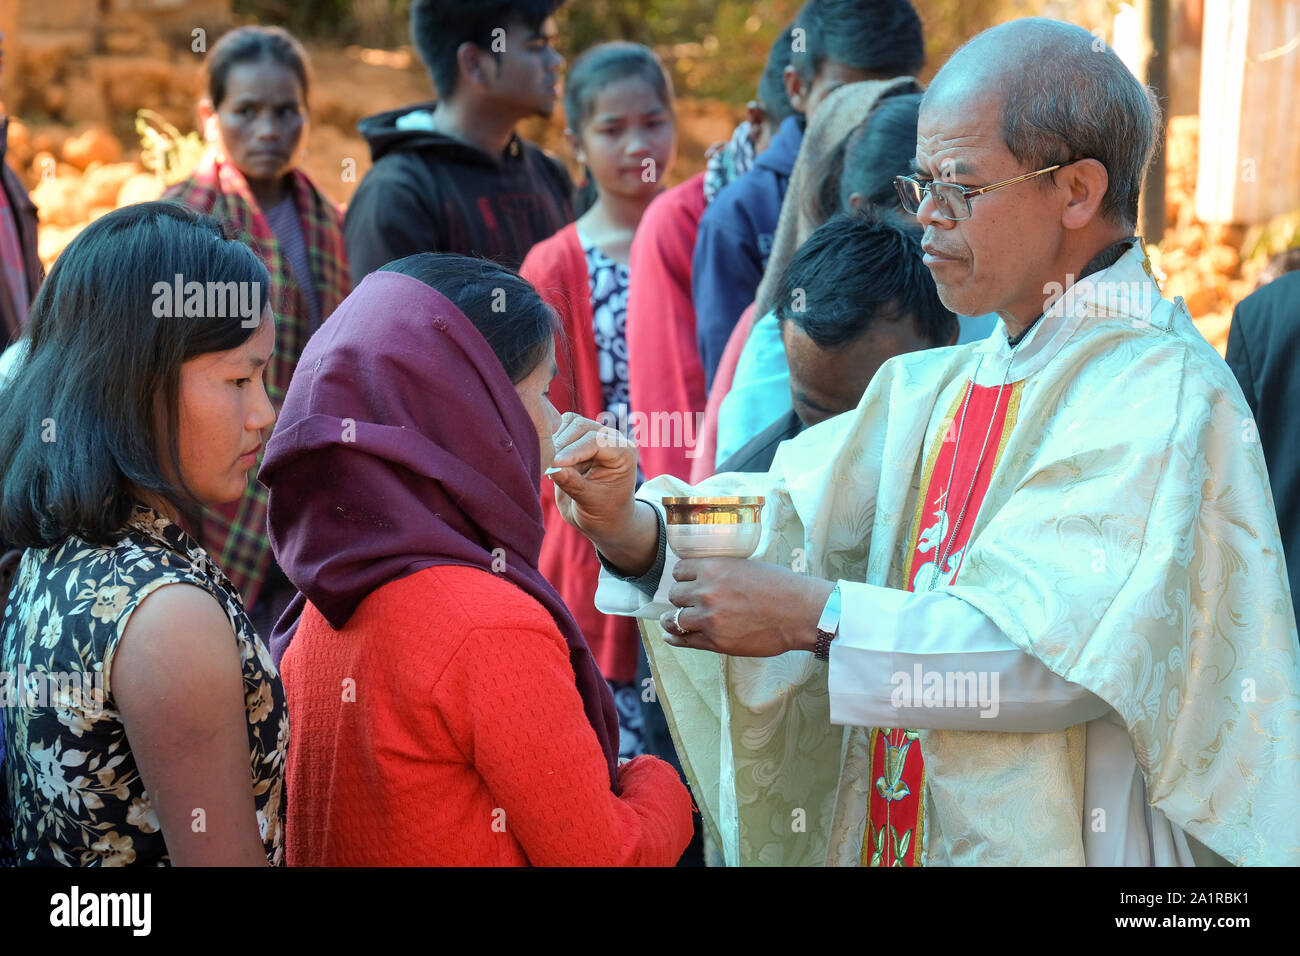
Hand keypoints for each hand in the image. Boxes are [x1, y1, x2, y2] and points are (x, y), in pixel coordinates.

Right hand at [549, 412, 638, 540]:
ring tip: (547, 464)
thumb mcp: (591, 503)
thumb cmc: (604, 513)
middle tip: (546, 465)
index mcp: (623, 453)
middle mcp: (611, 439)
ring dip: (555, 441)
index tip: (554, 464)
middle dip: (562, 444)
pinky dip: (551, 441)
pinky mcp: (579, 439)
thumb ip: (573, 484)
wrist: (604, 518)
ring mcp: (595, 436)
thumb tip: (553, 468)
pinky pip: (561, 429)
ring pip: (569, 423)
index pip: (596, 441)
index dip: (573, 451)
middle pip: (581, 427)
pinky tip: (547, 460)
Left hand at [660, 558, 834, 656]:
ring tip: (673, 620)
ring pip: (675, 618)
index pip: (680, 571)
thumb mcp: (746, 566)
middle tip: (688, 601)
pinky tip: (672, 636)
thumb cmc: (780, 586)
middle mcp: (706, 592)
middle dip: (681, 597)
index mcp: (714, 568)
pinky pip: (685, 640)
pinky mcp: (716, 642)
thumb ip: (722, 570)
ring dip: (675, 618)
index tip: (687, 582)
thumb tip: (707, 575)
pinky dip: (676, 638)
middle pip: (675, 594)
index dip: (683, 577)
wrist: (800, 613)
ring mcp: (709, 619)